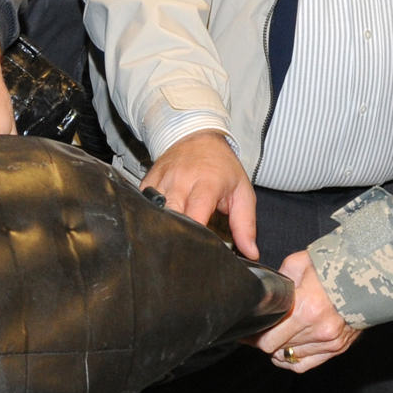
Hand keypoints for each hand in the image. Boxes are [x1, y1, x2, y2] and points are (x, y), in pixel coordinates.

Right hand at [141, 131, 257, 259]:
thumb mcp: (242, 192)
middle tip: (182, 256)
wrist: (198, 135)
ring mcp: (162, 179)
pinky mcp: (148, 180)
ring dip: (161, 228)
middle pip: (170, 215)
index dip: (194, 235)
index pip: (195, 213)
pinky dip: (148, 217)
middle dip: (175, 236)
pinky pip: (142, 203)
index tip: (197, 254)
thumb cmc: (222, 167)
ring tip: (168, 246)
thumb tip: (251, 253)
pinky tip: (156, 227)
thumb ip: (245, 224)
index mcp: (207, 182)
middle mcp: (181, 180)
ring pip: (154, 211)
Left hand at [251, 250, 359, 371]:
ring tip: (270, 340)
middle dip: (263, 341)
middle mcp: (317, 329)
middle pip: (277, 348)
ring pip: (291, 357)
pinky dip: (292, 360)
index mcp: (305, 308)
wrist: (367, 273)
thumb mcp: (298, 263)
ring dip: (277, 350)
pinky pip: (307, 364)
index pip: (269, 338)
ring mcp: (329, 342)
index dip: (254, 336)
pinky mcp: (337, 348)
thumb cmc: (333, 265)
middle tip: (256, 334)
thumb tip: (267, 294)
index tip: (247, 332)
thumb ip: (279, 281)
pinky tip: (284, 352)